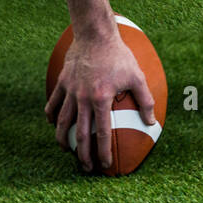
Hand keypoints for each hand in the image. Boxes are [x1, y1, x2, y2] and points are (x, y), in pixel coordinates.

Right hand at [44, 22, 157, 171]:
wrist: (95, 34)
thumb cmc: (118, 55)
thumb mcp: (137, 76)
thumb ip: (145, 100)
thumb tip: (151, 121)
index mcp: (102, 99)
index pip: (103, 133)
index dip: (103, 151)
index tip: (105, 165)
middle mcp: (83, 98)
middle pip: (80, 133)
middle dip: (82, 154)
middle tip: (86, 168)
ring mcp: (70, 90)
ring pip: (62, 121)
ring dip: (62, 139)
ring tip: (65, 150)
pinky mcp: (62, 82)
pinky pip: (53, 102)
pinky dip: (51, 115)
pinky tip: (52, 123)